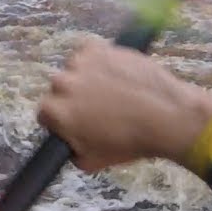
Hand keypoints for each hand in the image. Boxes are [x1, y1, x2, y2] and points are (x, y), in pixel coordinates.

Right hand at [37, 38, 211, 170]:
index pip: (45, 113)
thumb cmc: (130, 142)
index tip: (79, 121)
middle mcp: (61, 84)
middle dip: (74, 96)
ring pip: (74, 69)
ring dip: (86, 77)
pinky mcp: (97, 47)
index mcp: (56, 112)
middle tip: (99, 106)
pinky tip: (116, 73)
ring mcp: (78, 63)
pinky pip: (89, 53)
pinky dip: (98, 60)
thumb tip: (68, 142)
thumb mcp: (92, 162)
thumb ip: (70, 152)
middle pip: (59, 88)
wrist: (166, 115)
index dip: (61, 118)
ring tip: (112, 89)